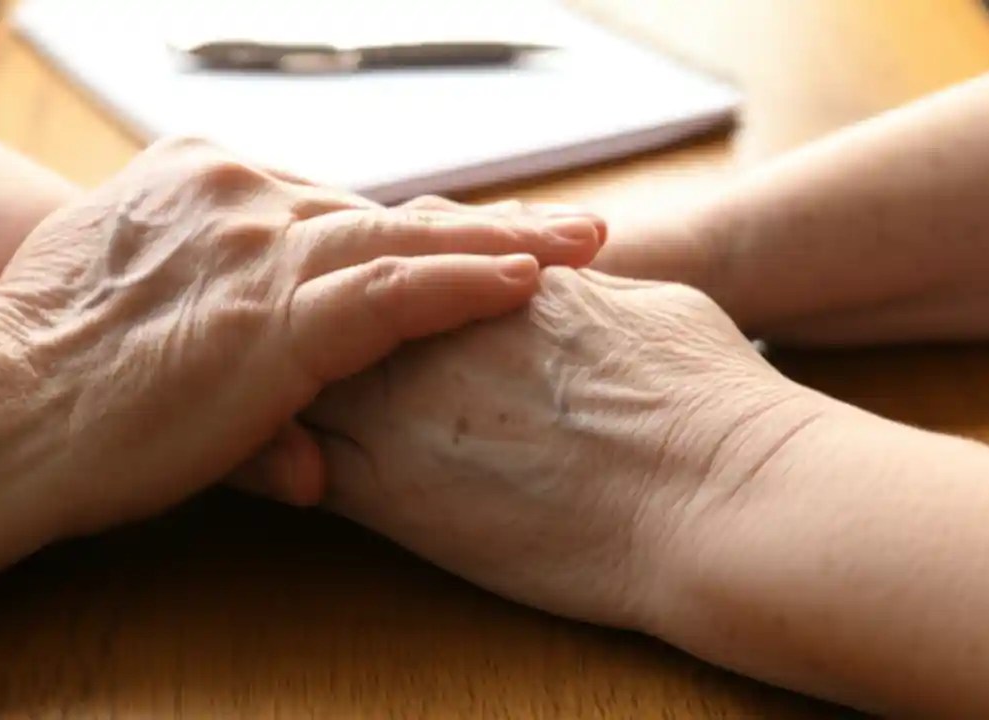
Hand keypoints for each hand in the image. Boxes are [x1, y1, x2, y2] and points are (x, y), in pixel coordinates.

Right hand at [0, 138, 603, 536]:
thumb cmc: (48, 379)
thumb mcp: (131, 318)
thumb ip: (223, 344)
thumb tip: (318, 456)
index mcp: (200, 185)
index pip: (335, 206)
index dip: (414, 227)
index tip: (479, 238)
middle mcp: (237, 198)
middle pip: (385, 208)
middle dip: (480, 224)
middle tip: (566, 231)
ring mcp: (257, 249)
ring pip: (406, 236)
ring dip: (503, 244)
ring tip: (582, 247)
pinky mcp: (272, 314)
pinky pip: (394, 288)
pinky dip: (464, 283)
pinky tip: (528, 284)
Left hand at [301, 268, 828, 631]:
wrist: (717, 494)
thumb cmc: (714, 401)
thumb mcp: (654, 310)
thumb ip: (591, 298)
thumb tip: (585, 292)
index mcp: (494, 286)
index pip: (395, 259)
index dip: (368, 279)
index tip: (357, 299)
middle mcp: (430, 334)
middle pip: (326, 308)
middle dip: (310, 323)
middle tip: (292, 348)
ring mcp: (400, 412)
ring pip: (296, 380)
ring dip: (286, 387)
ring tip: (271, 404)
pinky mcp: (392, 498)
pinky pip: (299, 464)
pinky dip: (282, 460)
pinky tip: (278, 467)